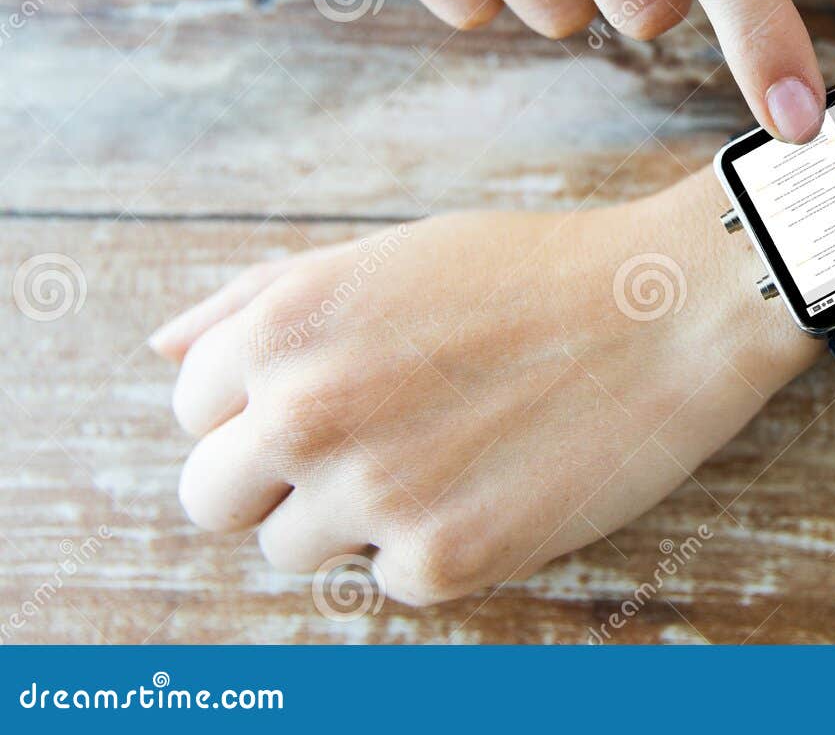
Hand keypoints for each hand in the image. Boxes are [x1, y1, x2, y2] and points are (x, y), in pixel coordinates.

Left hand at [147, 173, 815, 604]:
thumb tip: (163, 349)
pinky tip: (496, 482)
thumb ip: (257, 299)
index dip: (261, 402)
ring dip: (352, 515)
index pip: (192, 406)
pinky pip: (388, 579)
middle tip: (370, 443)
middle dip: (273, 478)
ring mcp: (372, 493)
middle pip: (210, 497)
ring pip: (291, 550)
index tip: (335, 391)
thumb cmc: (533, 274)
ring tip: (444, 455)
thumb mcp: (385, 257)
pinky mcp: (443, 562)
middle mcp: (307, 411)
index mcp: (283, 326)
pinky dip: (435, 545)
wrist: (671, 311)